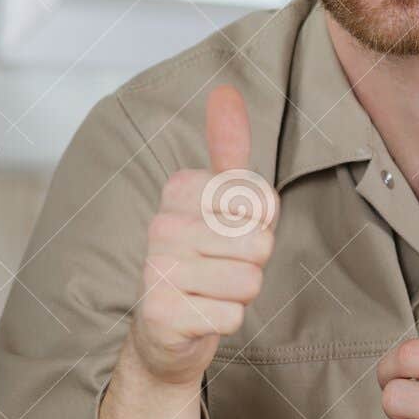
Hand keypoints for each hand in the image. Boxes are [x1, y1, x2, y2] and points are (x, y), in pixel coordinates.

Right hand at [118, 84, 279, 388]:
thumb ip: (230, 150)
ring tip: (213, 290)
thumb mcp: (224, 200)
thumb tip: (224, 91)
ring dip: (241, 293)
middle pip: (259, 243)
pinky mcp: (161, 313)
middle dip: (254, 263)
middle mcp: (162, 224)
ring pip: (249, 281)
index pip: (261, 201)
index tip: (232, 231)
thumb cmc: (208, 256)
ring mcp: (157, 269)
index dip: (261, 224)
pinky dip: (227, 320)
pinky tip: (201, 315)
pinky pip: (233, 315)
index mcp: (180, 189)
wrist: (168, 327)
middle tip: (224, 267)